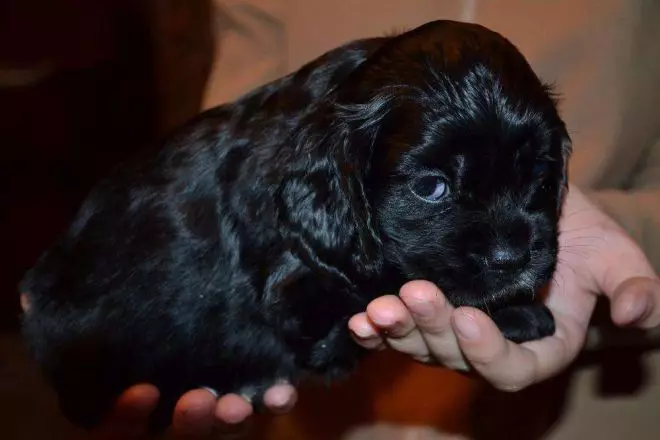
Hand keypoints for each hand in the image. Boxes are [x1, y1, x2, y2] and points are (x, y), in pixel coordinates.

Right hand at [19, 294, 296, 437]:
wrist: (207, 264)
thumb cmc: (141, 290)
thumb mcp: (103, 299)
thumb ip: (74, 306)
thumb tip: (34, 299)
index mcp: (137, 391)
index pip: (119, 424)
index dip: (124, 418)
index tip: (141, 391)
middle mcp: (177, 397)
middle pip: (181, 426)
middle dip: (191, 420)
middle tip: (199, 399)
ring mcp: (219, 390)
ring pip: (225, 418)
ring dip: (233, 415)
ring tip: (241, 402)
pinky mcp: (255, 371)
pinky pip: (267, 393)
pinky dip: (274, 396)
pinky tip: (282, 390)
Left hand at [347, 184, 659, 390]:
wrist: (527, 201)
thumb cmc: (575, 230)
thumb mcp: (612, 252)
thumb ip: (630, 284)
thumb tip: (636, 314)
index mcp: (537, 342)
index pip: (512, 368)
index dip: (488, 353)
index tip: (469, 317)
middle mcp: (489, 341)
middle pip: (456, 356)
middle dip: (432, 330)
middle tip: (415, 295)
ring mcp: (450, 327)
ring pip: (420, 345)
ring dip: (397, 330)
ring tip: (379, 308)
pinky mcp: (423, 309)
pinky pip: (395, 331)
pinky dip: (375, 332)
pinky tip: (359, 320)